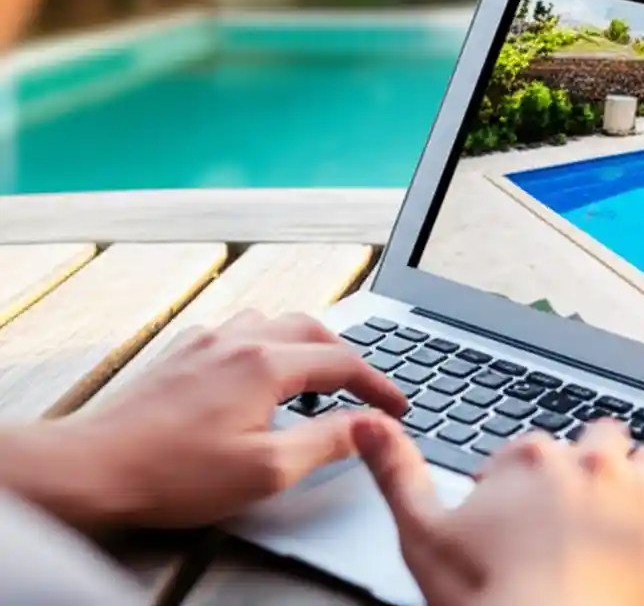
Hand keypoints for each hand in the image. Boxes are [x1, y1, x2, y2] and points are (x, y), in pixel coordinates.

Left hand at [0, 310, 406, 529]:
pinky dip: (266, 343)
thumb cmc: (175, 473)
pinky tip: (258, 372)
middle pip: (313, 328)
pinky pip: (237, 330)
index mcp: (267, 364)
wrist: (94, 469)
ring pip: (274, 321)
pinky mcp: (180, 354)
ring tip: (316, 376)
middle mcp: (239, 340)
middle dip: (348, 356)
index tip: (399, 407)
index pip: (344, 362)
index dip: (380, 385)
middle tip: (365, 389)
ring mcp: (206, 342)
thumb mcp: (268, 469)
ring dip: (306, 342)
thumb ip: (328, 441)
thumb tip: (370, 425)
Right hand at [353, 415, 643, 605]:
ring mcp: (640, 494)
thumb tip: (368, 424)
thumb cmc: (485, 596)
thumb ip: (396, 471)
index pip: (531, 449)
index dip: (522, 480)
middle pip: (601, 441)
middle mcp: (592, 463)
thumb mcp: (422, 532)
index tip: (513, 514)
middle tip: (576, 507)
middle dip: (591, 465)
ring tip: (631, 508)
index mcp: (532, 458)